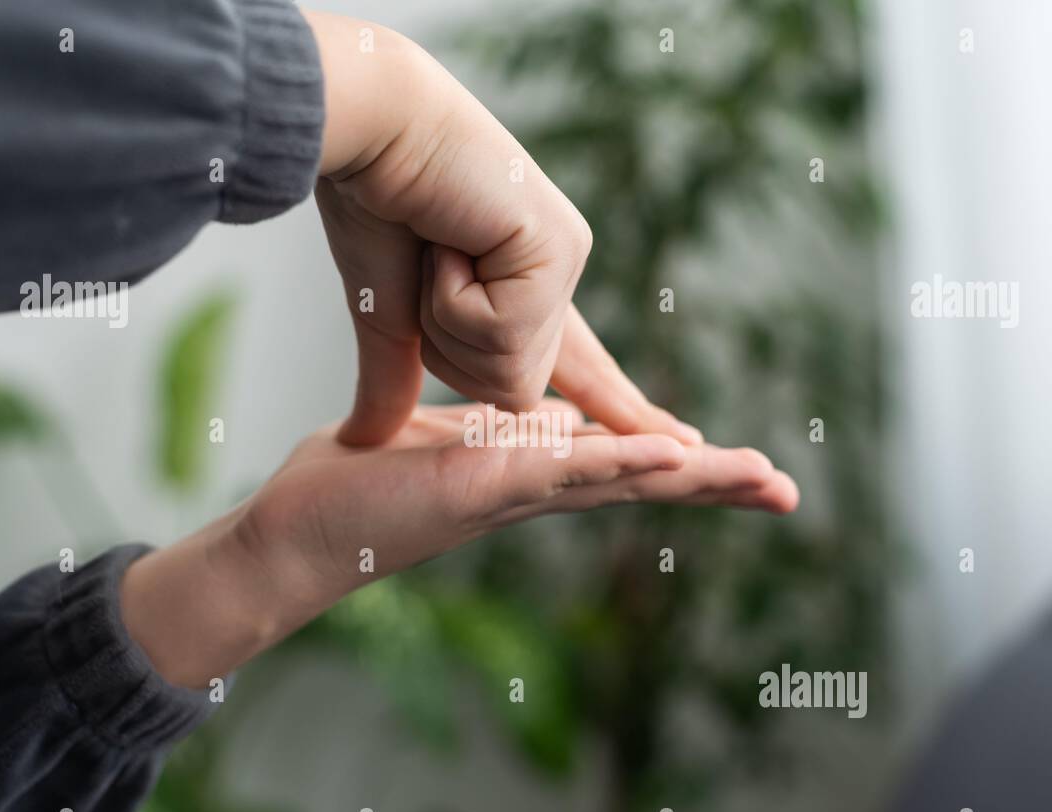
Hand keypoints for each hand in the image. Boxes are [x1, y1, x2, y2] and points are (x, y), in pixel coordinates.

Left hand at [120, 402, 796, 687]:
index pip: (618, 466)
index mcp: (528, 474)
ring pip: (621, 482)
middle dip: (714, 485)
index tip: (737, 464)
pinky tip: (675, 454)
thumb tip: (551, 419)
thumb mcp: (444, 441)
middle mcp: (534, 490)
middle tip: (784, 489)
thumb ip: (501, 431)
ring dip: (693, 480)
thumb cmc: (358, 491)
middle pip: (640, 482)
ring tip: (764, 480)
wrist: (292, 535)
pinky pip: (562, 472)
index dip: (681, 465)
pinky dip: (621, 463)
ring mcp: (513, 492)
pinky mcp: (481, 487)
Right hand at [303, 10, 702, 446]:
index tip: (682, 439)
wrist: (370, 133)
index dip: (615, 405)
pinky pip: (504, 332)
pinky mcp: (562, 249)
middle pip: (515, 392)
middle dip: (452, 349)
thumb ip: (396, 378)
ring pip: (509, 373)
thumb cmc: (375, 206)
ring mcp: (564, 262)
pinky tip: (450, 238)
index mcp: (523, 288)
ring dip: (447, 320)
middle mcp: (556, 276)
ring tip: (439, 247)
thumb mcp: (387, 316)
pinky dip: (454, 297)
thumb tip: (372, 434)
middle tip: (430, 265)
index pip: (579, 365)